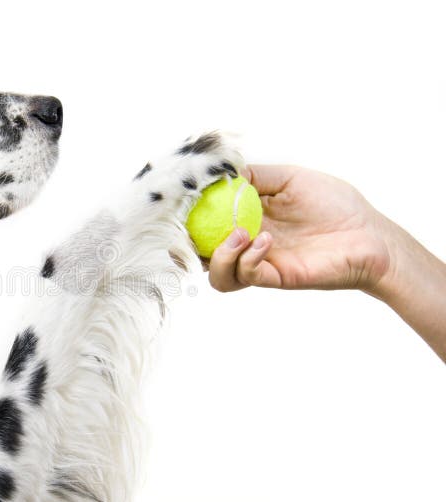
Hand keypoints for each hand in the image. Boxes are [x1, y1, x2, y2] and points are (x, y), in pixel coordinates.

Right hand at [207, 165, 392, 292]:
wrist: (370, 235)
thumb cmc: (336, 205)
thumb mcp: (290, 178)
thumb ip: (256, 175)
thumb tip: (222, 173)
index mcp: (246, 219)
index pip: (205, 224)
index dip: (189, 219)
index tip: (183, 204)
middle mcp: (247, 244)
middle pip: (201, 255)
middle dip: (190, 246)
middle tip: (195, 228)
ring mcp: (260, 263)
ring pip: (218, 276)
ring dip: (220, 255)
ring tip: (240, 234)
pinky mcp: (276, 278)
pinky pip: (248, 276)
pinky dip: (248, 259)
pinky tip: (266, 241)